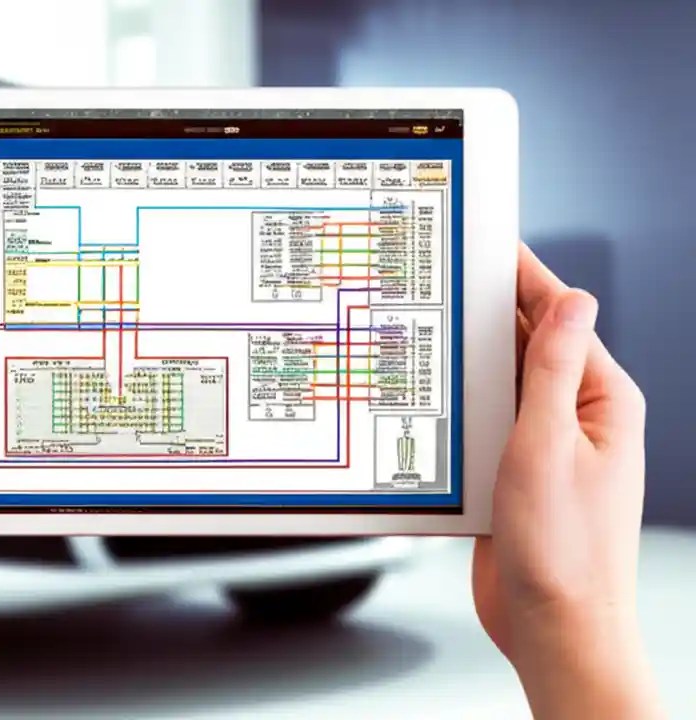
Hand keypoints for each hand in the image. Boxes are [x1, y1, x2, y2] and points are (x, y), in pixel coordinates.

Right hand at [473, 244, 659, 717]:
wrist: (552, 628)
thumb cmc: (565, 553)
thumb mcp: (548, 446)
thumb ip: (551, 370)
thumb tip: (569, 300)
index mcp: (600, 401)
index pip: (560, 317)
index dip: (524, 276)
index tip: (490, 243)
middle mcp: (576, 418)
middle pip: (525, 345)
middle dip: (486, 311)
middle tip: (439, 276)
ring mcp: (544, 446)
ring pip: (498, 383)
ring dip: (465, 360)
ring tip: (424, 326)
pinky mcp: (514, 474)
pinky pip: (483, 421)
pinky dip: (455, 403)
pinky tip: (427, 394)